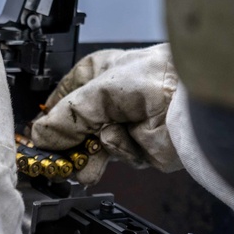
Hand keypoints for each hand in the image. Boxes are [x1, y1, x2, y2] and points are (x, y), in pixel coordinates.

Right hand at [29, 43, 183, 185]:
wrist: (194, 103)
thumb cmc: (157, 78)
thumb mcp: (97, 93)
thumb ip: (66, 117)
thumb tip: (41, 136)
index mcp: (99, 73)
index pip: (64, 96)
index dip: (51, 114)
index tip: (38, 134)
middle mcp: (111, 98)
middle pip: (77, 126)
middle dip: (70, 141)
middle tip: (55, 155)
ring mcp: (126, 123)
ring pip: (94, 146)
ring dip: (91, 153)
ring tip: (83, 160)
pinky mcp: (140, 147)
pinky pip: (118, 156)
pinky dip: (122, 152)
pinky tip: (127, 143)